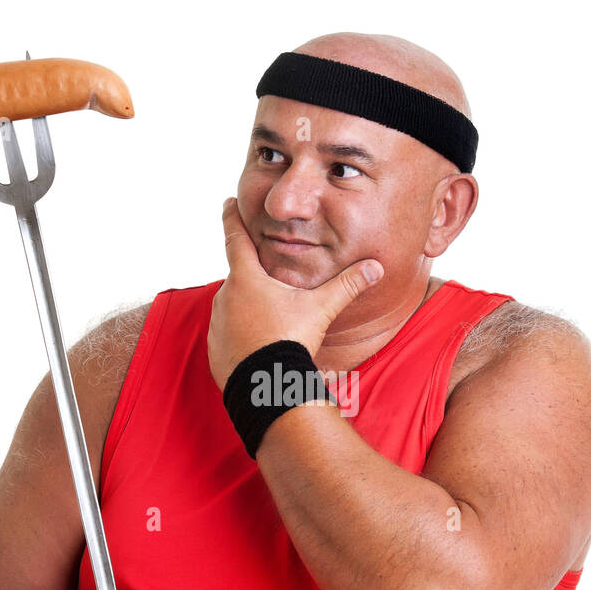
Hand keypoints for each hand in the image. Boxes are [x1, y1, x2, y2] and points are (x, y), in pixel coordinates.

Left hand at [208, 197, 383, 390]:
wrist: (267, 386)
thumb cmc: (290, 341)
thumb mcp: (321, 309)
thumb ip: (347, 285)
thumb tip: (376, 267)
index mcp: (246, 279)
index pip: (235, 237)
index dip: (232, 217)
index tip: (228, 202)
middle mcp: (224, 297)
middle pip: (239, 278)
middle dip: (254, 279)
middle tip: (273, 287)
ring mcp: (216, 325)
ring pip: (232, 307)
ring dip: (248, 310)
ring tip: (270, 323)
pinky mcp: (214, 350)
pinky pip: (227, 335)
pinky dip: (241, 335)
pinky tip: (260, 345)